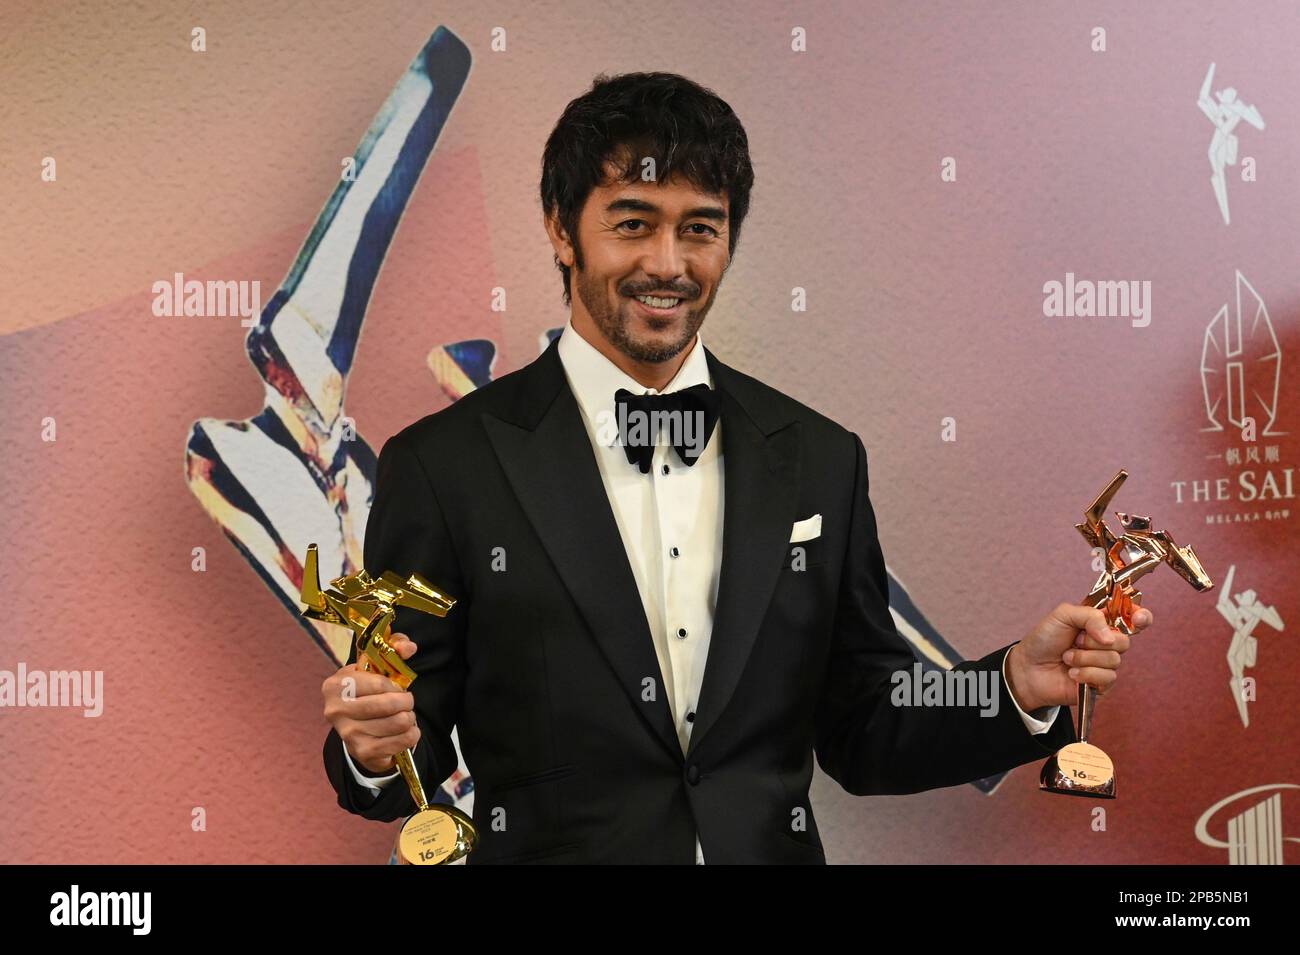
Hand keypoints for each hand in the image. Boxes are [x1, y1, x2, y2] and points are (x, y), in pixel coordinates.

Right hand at [321, 632, 419, 774]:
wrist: (358, 726)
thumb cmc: (369, 690)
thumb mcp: (377, 663)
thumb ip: (394, 646)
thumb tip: (408, 647)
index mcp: (335, 685)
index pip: (379, 683)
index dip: (396, 685)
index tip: (397, 687)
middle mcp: (335, 711)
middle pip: (388, 704)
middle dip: (407, 702)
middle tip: (407, 702)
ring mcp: (348, 734)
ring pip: (398, 723)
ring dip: (410, 718)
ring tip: (405, 716)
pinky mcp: (362, 752)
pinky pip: (400, 742)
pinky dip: (411, 735)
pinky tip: (406, 732)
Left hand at [1004, 604, 1152, 712]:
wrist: (1028, 668)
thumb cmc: (1044, 639)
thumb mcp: (1063, 615)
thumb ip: (1089, 616)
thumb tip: (1110, 636)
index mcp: (1101, 623)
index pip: (1133, 618)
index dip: (1141, 617)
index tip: (1139, 617)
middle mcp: (1107, 644)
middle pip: (1124, 642)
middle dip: (1096, 641)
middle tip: (1076, 641)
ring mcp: (1105, 665)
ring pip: (1113, 660)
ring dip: (1085, 658)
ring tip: (1067, 658)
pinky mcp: (1101, 685)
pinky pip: (1107, 678)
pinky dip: (1086, 674)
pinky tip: (1071, 673)